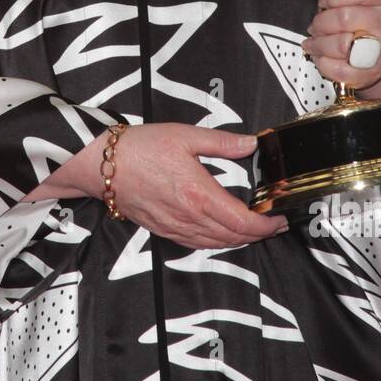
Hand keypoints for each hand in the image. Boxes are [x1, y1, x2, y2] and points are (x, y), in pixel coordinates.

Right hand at [25, 123, 287, 248]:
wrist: (101, 164)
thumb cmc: (139, 148)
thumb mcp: (185, 136)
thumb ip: (222, 142)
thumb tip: (250, 144)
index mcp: (199, 194)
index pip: (244, 222)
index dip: (267, 225)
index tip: (279, 218)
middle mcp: (188, 217)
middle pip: (234, 238)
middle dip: (258, 234)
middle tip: (272, 224)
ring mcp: (174, 227)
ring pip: (216, 244)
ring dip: (238, 240)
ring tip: (252, 228)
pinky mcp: (162, 229)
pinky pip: (196, 244)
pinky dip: (215, 241)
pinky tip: (220, 232)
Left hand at [293, 0, 380, 95]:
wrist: (371, 55)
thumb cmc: (354, 18)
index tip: (326, 0)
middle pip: (344, 18)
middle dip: (321, 22)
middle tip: (317, 25)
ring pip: (340, 44)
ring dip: (319, 43)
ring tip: (316, 40)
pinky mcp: (370, 73)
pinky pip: (338, 69)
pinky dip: (323, 63)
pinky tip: (322, 57)